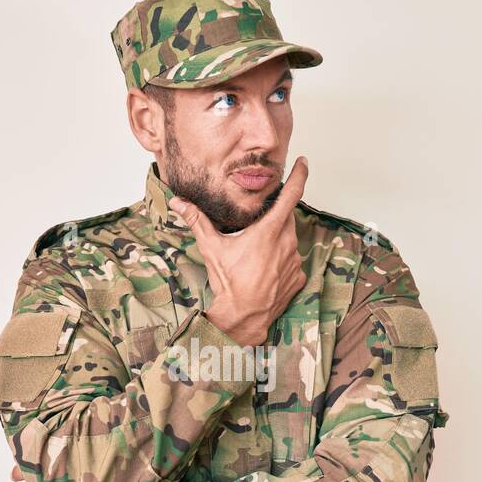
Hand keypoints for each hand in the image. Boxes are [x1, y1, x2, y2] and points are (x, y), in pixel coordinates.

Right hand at [168, 156, 309, 346]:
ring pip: (290, 239)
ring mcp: (295, 261)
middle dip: (274, 217)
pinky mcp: (298, 277)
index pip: (291, 195)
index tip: (303, 163)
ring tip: (256, 254)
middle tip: (257, 225)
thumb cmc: (229, 284)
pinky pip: (292, 261)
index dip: (299, 175)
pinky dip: (281, 261)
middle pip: (287, 218)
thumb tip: (179, 203)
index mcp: (268, 231)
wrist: (243, 319)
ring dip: (277, 240)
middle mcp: (286, 243)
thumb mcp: (211, 249)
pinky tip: (265, 270)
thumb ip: (197, 221)